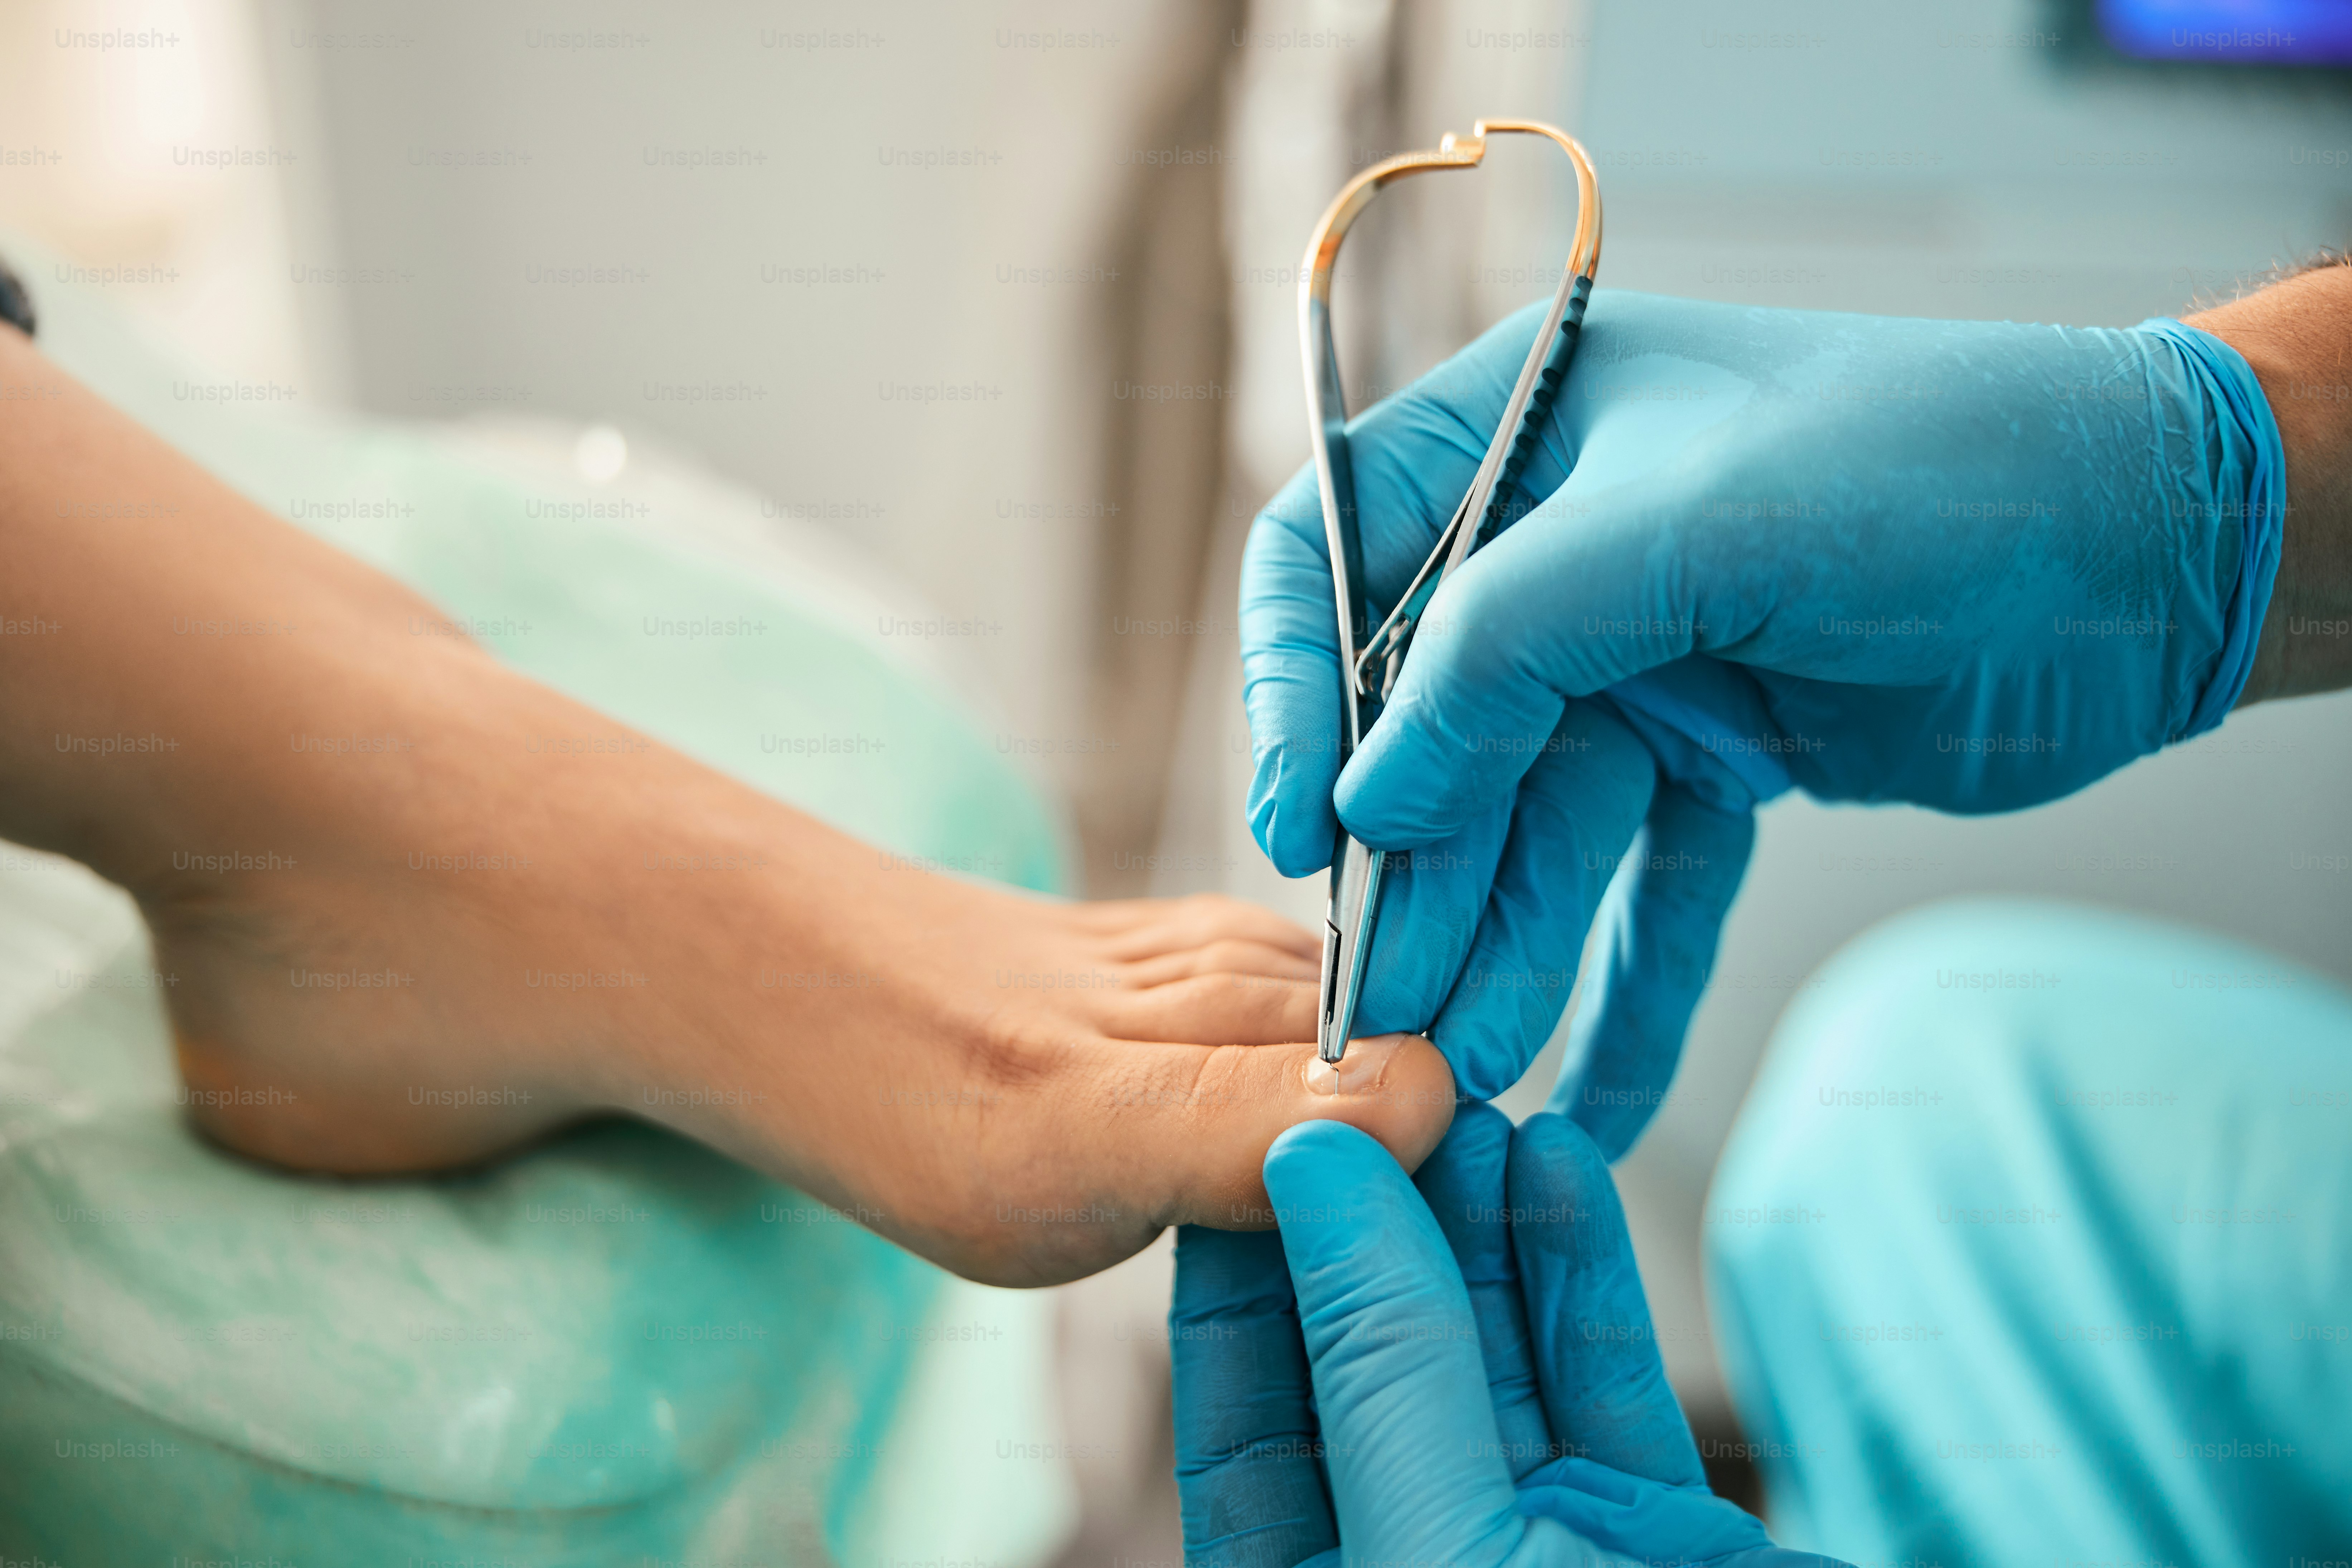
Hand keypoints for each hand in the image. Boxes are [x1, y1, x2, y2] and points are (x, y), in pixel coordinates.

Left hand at [1171, 1104, 1843, 1567]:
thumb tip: (1314, 1182)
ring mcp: (1546, 1563)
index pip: (1248, 1433)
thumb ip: (1386, 1373)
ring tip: (1472, 1102)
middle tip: (1374, 1091)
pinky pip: (1603, 1390)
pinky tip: (1559, 1170)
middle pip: (1372, 1381)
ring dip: (1484, 1231)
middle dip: (1377, 1232)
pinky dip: (1581, 1280)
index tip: (1255, 1139)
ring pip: (1494, 1368)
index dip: (1244, 1283)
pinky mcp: (1657, 1542)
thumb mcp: (1457, 1557)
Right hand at [1240, 290, 2281, 1141]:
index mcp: (1519, 430)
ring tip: (1467, 1072)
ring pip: (1526, 822)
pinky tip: (1590, 1094)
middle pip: (1420, 721)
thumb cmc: (1932, 470)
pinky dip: (1620, 984)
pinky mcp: (1718, 755)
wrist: (2160, 548)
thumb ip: (1500, 652)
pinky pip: (1642, 885)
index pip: (1328, 553)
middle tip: (1382, 1010)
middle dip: (1406, 869)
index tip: (1290, 825)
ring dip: (1499, 947)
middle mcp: (1557, 546)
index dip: (1287, 687)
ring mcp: (1637, 656)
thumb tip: (1362, 806)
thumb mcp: (1686, 526)